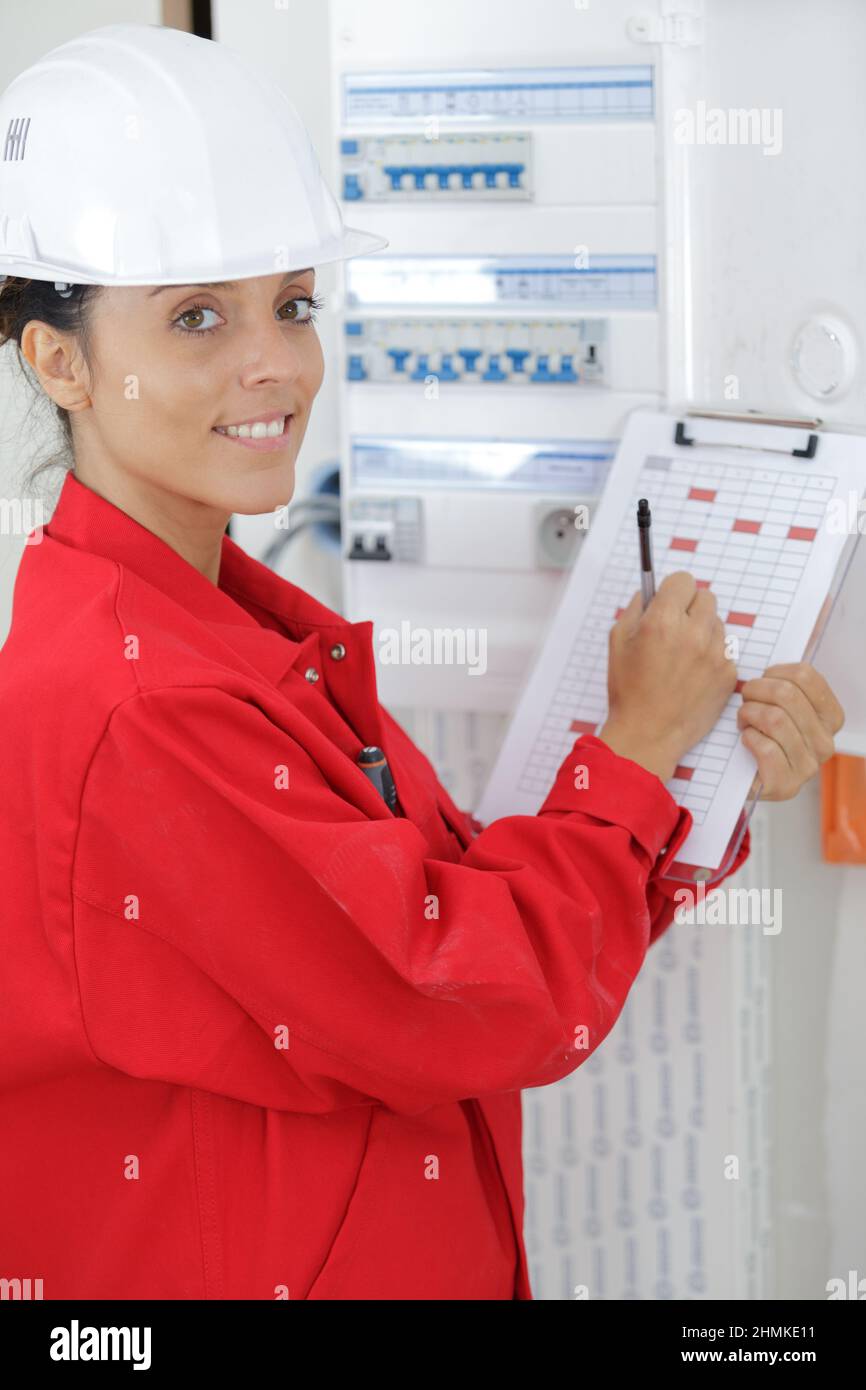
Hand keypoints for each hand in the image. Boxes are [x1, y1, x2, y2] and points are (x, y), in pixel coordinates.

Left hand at [737, 662, 844, 801]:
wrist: (742, 775)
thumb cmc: (760, 731)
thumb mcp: (778, 702)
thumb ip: (784, 679)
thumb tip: (783, 640)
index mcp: (830, 717)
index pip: (806, 675)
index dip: (775, 672)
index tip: (763, 680)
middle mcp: (825, 742)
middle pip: (787, 694)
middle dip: (755, 691)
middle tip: (745, 699)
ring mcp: (808, 766)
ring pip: (775, 719)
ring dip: (748, 714)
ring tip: (744, 720)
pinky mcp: (786, 784)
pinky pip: (765, 747)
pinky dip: (748, 738)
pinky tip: (746, 740)